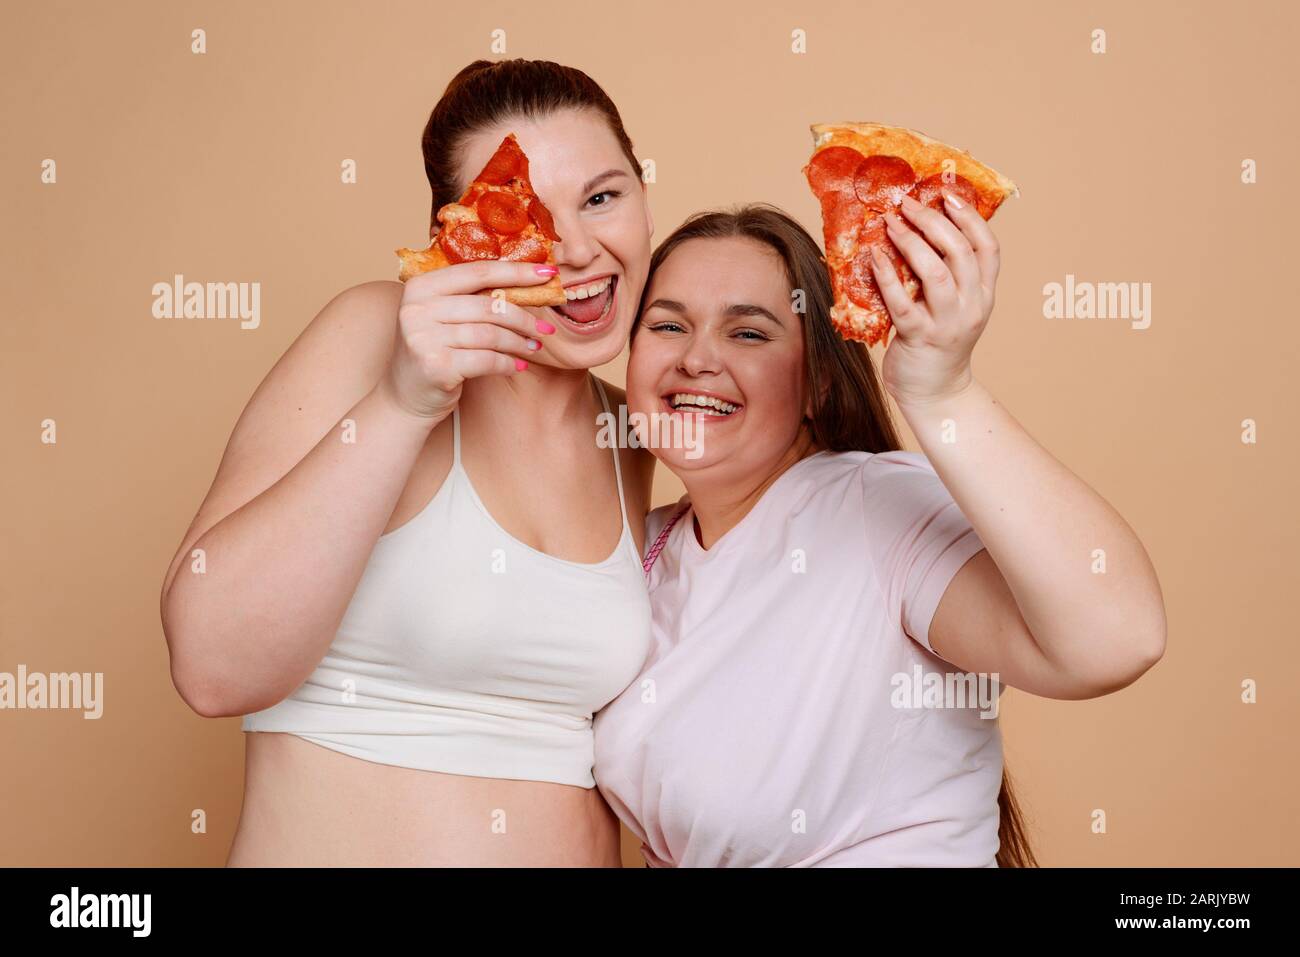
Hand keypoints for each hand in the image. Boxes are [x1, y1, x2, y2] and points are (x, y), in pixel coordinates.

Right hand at [380, 260, 558, 420]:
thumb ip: (471, 298)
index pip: (477, 271)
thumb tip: (527, 283)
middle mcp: (418, 308)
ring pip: (490, 334)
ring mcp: (424, 337)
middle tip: (545, 329)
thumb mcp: (442, 318)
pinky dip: (507, 363)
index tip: (548, 274)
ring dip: (519, 342)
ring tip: (534, 347)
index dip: (516, 272)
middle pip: (488, 306)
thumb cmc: (433, 353)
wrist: (405, 398)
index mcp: (421, 286)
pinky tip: (517, 366)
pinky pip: (486, 360)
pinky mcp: (436, 366)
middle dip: (524, 318)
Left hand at [871, 190, 1000, 405]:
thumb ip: (951, 275)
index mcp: (984, 294)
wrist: (935, 391)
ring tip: (891, 222)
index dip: (970, 217)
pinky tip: (874, 257)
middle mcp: (971, 305)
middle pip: (960, 252)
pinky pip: (902, 302)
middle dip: (933, 222)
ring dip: (911, 242)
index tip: (947, 195)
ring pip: (935, 273)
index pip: (988, 247)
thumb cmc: (940, 342)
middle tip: (908, 204)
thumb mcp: (957, 306)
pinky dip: (887, 276)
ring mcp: (947, 322)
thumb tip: (923, 231)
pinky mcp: (919, 337)